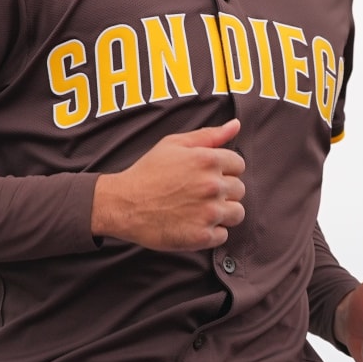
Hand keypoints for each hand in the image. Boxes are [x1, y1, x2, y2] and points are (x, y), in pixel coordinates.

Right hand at [91, 120, 245, 250]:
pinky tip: (194, 224)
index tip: (208, 176)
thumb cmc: (148, 172)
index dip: (225, 170)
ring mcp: (208, 213)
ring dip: (223, 212)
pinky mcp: (201, 236)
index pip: (239, 165)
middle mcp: (212, 186)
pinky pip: (223, 235)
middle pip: (239, 190)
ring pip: (237, 213)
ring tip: (201, 210)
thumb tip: (236, 125)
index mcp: (208, 160)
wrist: (123, 204)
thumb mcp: (174, 144)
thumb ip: (209, 135)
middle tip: (200, 193)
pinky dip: (211, 232)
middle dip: (224, 191)